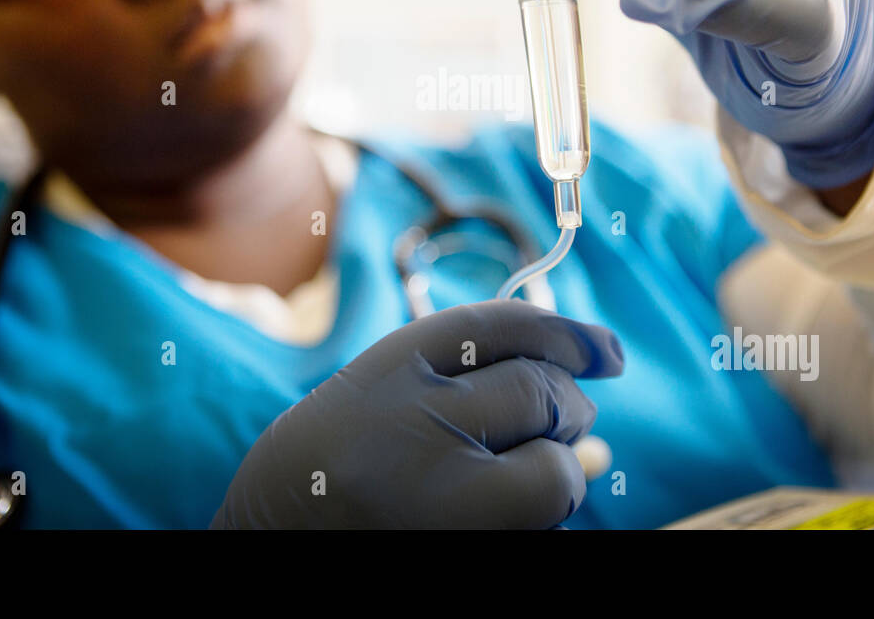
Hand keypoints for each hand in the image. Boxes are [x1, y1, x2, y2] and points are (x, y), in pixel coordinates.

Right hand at [211, 299, 623, 528]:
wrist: (267, 546)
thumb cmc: (331, 475)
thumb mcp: (385, 406)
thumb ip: (473, 393)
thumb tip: (600, 443)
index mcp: (388, 371)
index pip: (502, 328)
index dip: (567, 334)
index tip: (606, 351)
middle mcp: (415, 424)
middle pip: (539, 391)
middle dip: (566, 407)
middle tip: (555, 425)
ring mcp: (442, 496)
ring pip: (555, 467)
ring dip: (557, 468)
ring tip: (512, 480)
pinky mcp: (467, 543)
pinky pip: (542, 524)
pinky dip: (544, 517)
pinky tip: (501, 520)